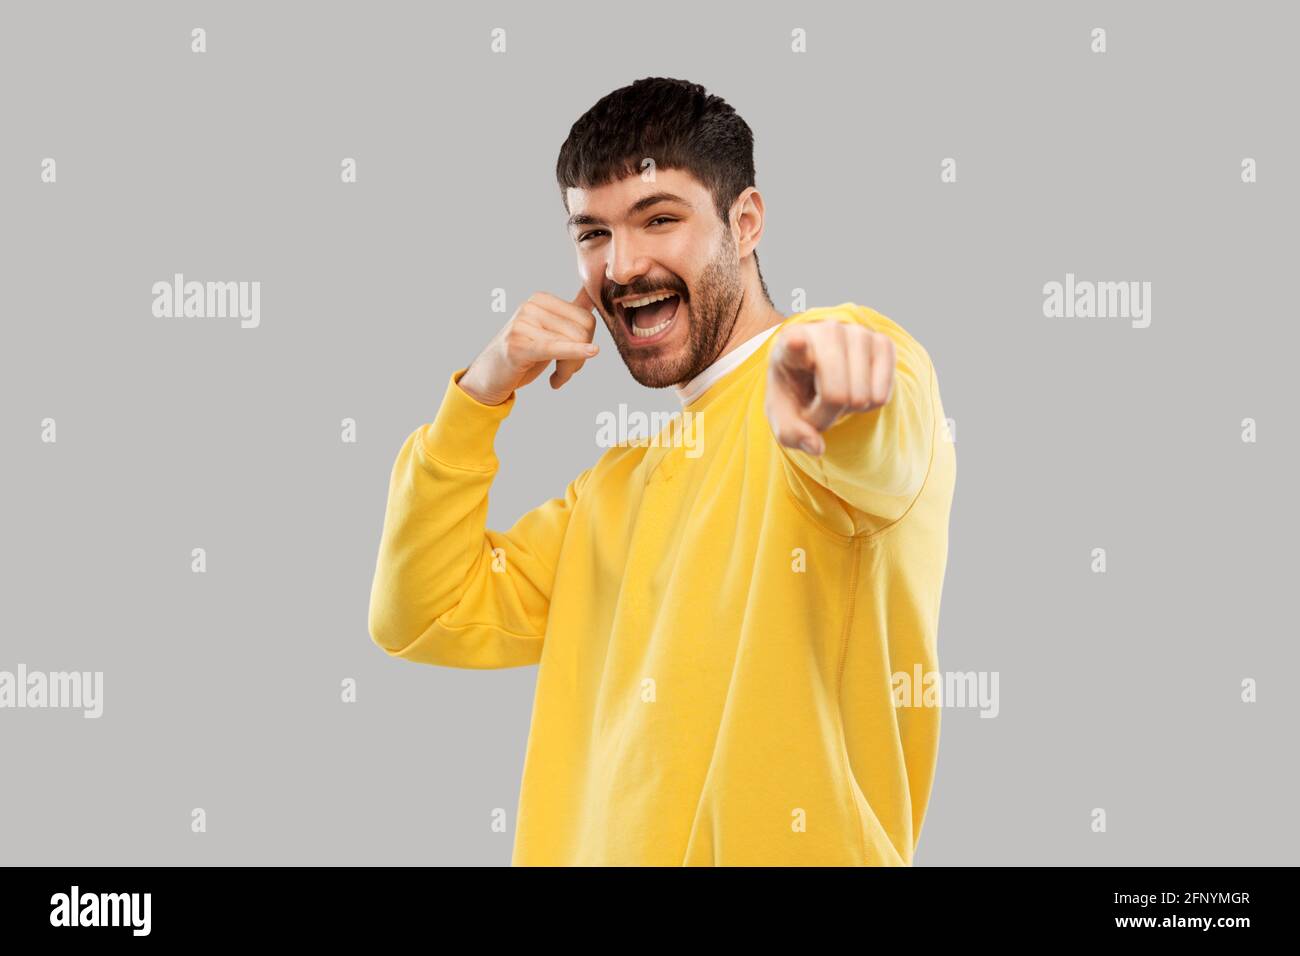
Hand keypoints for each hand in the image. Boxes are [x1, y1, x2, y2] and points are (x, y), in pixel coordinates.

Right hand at [458, 287, 599, 404]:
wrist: (491, 374)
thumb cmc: (523, 353)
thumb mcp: (549, 330)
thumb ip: (570, 313)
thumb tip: (591, 293)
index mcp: (541, 299)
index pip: (586, 318)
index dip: (587, 342)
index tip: (574, 357)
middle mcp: (531, 307)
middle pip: (581, 332)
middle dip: (580, 357)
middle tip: (565, 371)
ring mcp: (522, 324)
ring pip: (572, 343)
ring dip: (569, 368)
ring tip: (557, 376)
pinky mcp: (517, 345)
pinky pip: (554, 348)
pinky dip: (574, 353)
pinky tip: (589, 355)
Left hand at [765, 319, 894, 455]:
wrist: (817, 372)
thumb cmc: (797, 393)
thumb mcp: (784, 416)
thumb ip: (792, 434)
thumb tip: (816, 447)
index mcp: (789, 343)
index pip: (794, 344)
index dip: (796, 345)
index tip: (796, 343)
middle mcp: (825, 330)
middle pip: (836, 395)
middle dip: (827, 414)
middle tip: (818, 404)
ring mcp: (857, 333)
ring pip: (862, 397)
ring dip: (849, 409)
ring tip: (836, 393)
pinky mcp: (883, 343)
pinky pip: (883, 395)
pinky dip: (871, 404)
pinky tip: (857, 388)